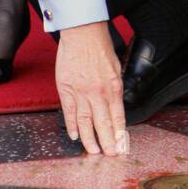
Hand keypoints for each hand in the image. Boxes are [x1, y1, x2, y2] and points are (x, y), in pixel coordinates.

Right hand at [56, 21, 126, 155]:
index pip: (117, 118)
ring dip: (90, 139)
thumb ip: (115, 90)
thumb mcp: (116, 69)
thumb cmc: (100, 47)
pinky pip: (69, 112)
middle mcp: (97, 93)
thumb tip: (115, 108)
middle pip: (102, 124)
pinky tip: (75, 136)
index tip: (121, 148)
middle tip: (109, 156)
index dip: (119, 135)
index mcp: (113, 87)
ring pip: (85, 122)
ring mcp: (80, 92)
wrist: (82, 33)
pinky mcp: (66, 89)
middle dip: (107, 143)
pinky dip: (72, 126)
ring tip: (94, 152)